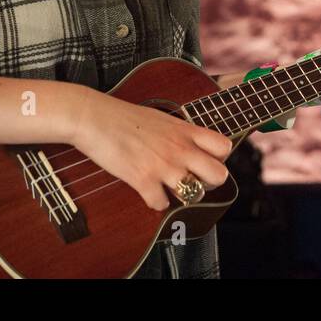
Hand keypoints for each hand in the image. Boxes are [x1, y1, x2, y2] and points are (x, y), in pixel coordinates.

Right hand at [70, 90, 233, 211]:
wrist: (95, 117)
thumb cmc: (125, 116)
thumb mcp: (162, 118)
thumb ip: (181, 133)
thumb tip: (194, 146)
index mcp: (185, 130)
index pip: (224, 147)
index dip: (219, 158)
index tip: (205, 160)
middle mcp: (179, 148)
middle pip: (219, 175)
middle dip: (209, 182)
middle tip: (193, 180)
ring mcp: (163, 165)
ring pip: (195, 194)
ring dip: (183, 196)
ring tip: (170, 188)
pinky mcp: (142, 180)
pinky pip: (162, 204)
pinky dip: (156, 202)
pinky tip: (149, 192)